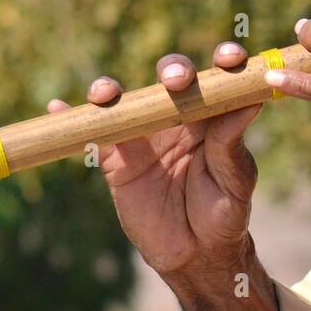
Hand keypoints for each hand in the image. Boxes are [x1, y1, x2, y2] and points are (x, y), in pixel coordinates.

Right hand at [47, 42, 261, 276]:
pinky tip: (58, 108)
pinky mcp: (117, 157)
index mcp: (214, 116)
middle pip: (170, 77)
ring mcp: (145, 134)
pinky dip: (72, 118)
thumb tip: (253, 100)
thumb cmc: (224, 212)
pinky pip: (94, 132)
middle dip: (172, 69)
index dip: (224, 59)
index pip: (219, 79)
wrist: (195, 253)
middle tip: (175, 80)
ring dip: (110, 87)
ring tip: (104, 93)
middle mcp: (179, 116)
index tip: (229, 57)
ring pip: (125, 98)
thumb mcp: (235, 179)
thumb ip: (232, 142)